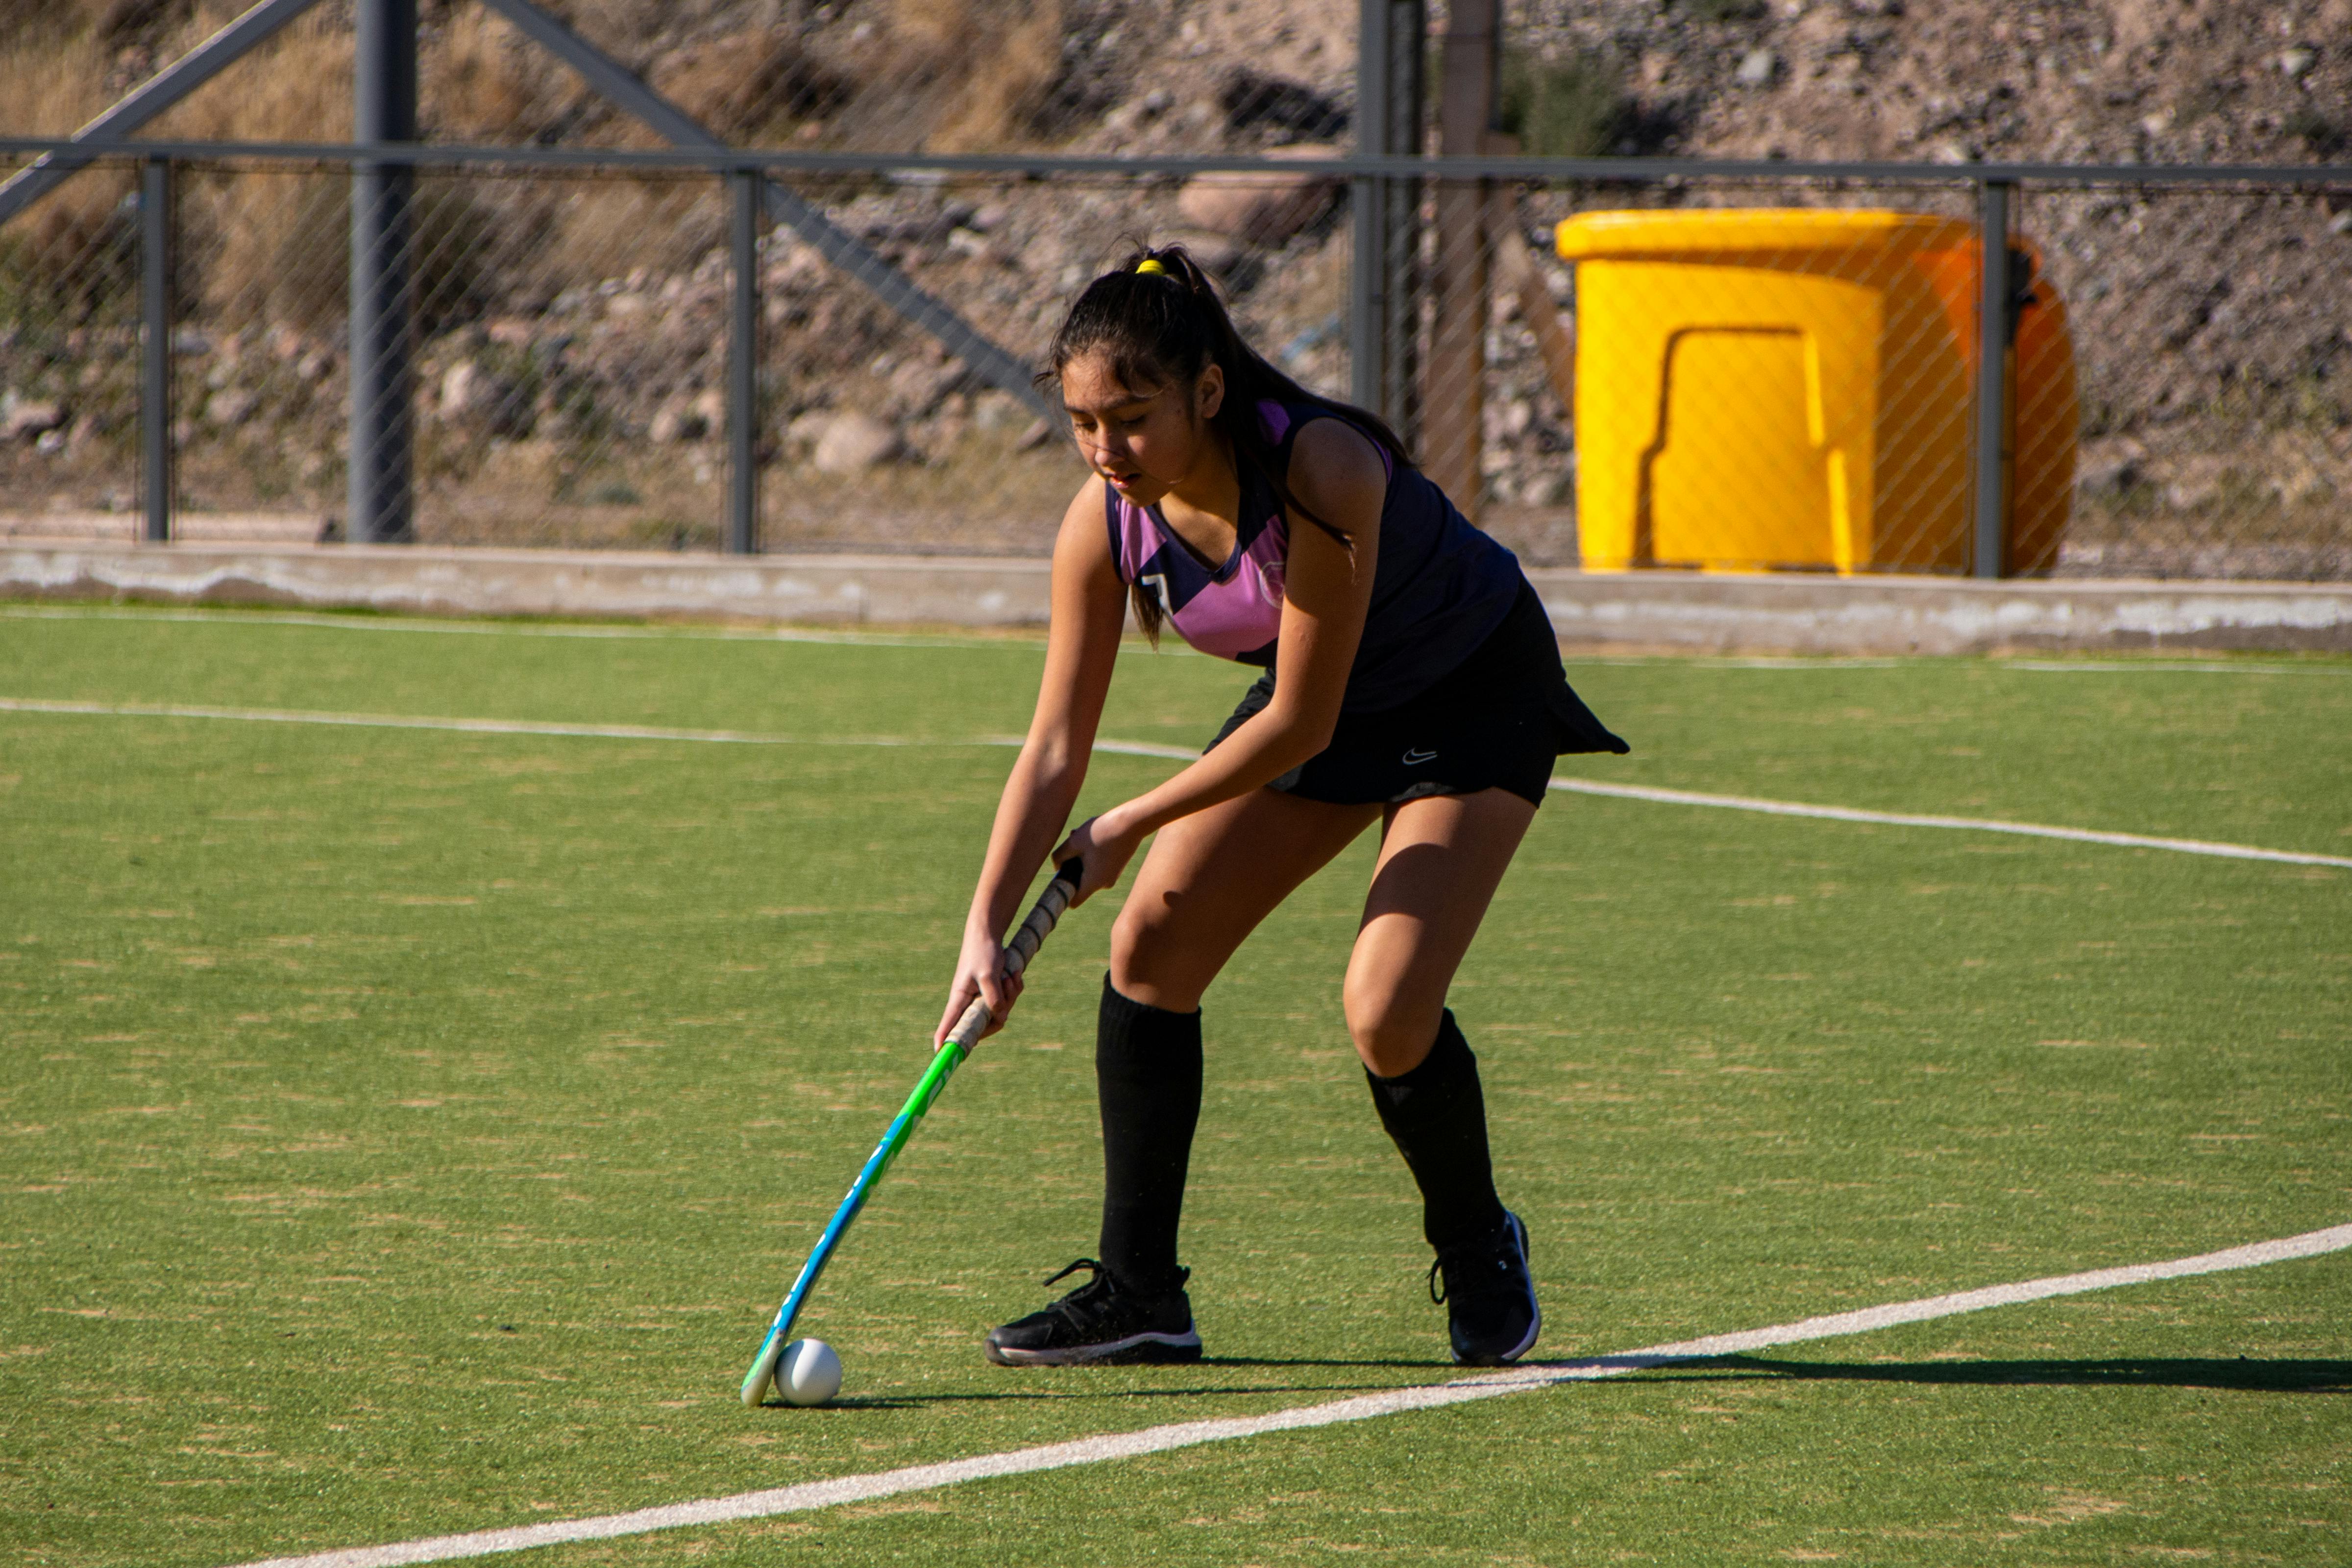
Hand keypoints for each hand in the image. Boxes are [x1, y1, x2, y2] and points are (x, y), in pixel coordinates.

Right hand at [935, 922, 1022, 1046]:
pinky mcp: (993, 994)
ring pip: (1001, 1013)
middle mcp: (969, 1003)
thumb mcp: (988, 974)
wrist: (989, 934)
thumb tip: (1001, 1018)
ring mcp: (982, 999)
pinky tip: (1013, 975)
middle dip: (1002, 1010)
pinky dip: (1014, 989)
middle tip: (1006, 985)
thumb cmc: (982, 952)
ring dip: (1010, 995)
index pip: (949, 1023)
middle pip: (986, 1024)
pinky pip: (1008, 1002)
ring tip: (1009, 976)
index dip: (944, 1039)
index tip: (939, 1053)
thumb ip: (994, 997)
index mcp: (959, 998)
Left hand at [1053, 809, 1145, 907]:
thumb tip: (1057, 866)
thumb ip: (1059, 856)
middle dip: (1071, 865)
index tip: (1059, 876)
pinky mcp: (1117, 866)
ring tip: (1079, 834)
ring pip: (1088, 870)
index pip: (1073, 901)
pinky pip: (1098, 865)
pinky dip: (1091, 854)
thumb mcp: (1074, 841)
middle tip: (1070, 844)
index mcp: (1094, 882)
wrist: (1132, 821)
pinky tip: (1091, 835)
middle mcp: (1104, 883)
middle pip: (1079, 882)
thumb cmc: (1102, 831)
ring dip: (1080, 855)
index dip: (1063, 892)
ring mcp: (1112, 875)